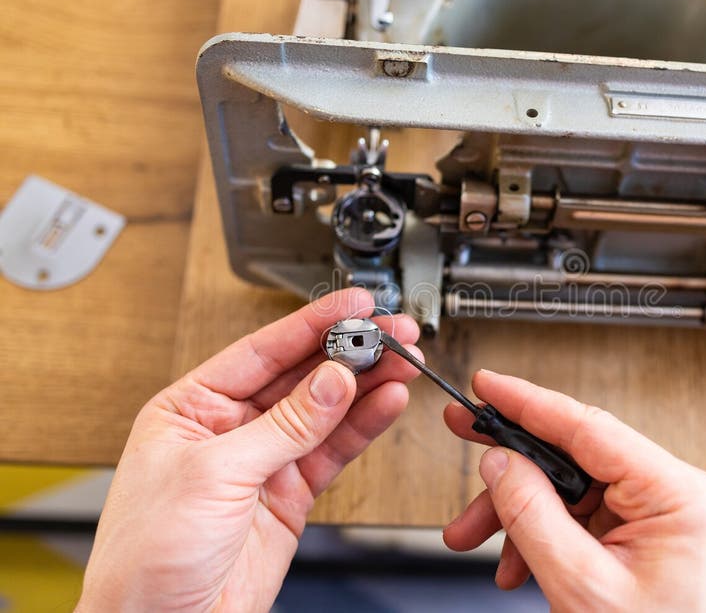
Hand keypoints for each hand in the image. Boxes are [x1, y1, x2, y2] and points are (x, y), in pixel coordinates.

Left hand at [78, 288, 420, 611]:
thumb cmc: (147, 556)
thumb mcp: (214, 475)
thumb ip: (283, 426)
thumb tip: (331, 381)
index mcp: (192, 407)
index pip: (262, 350)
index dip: (313, 324)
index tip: (355, 305)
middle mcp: (230, 427)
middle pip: (301, 375)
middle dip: (349, 352)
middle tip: (392, 334)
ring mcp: (265, 460)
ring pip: (325, 410)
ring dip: (366, 386)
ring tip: (403, 364)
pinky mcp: (291, 493)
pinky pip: (335, 449)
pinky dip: (364, 426)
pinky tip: (387, 403)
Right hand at [443, 370, 705, 611]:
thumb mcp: (582, 584)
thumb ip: (533, 515)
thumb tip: (501, 463)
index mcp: (677, 495)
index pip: (589, 427)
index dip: (529, 402)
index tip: (489, 386)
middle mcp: (675, 495)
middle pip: (574, 458)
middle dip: (512, 469)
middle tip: (466, 435)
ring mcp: (661, 516)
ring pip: (570, 490)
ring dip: (518, 512)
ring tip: (472, 535)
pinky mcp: (645, 536)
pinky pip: (582, 517)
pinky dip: (542, 535)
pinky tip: (515, 561)